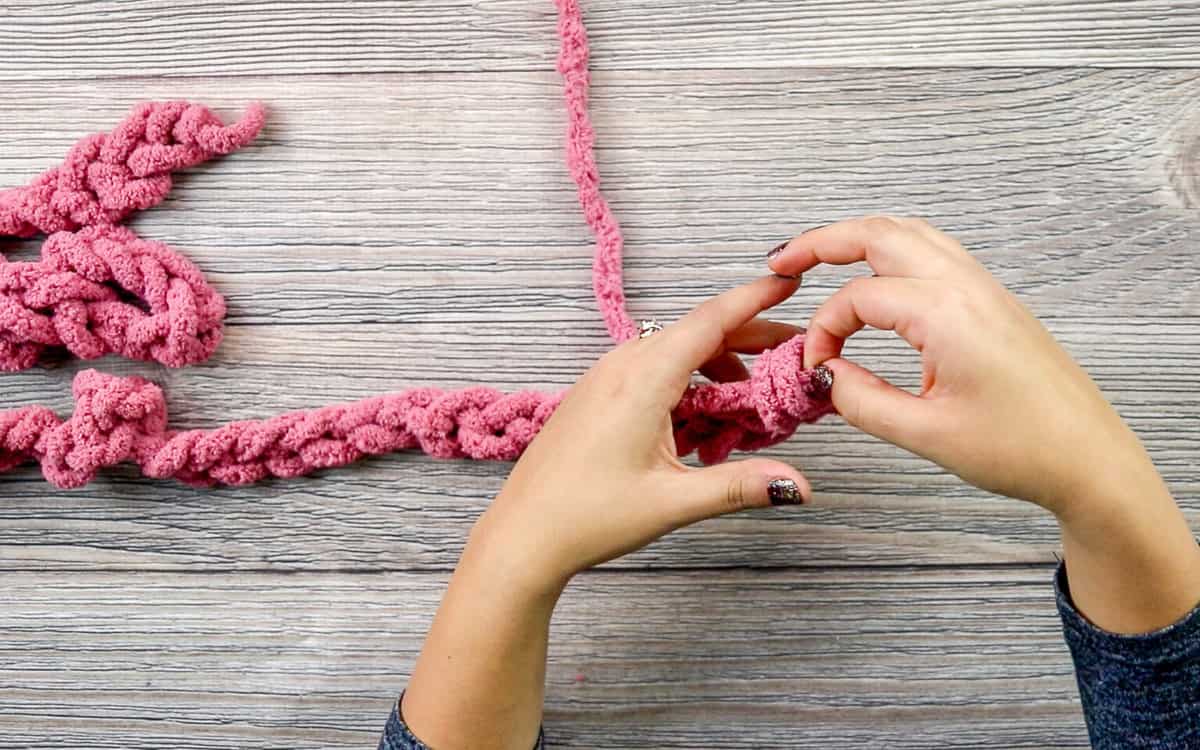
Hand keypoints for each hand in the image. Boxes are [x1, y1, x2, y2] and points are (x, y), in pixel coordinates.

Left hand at [471, 275, 812, 591]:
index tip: (789, 279)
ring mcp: (604, 378)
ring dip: (715, 368)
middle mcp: (621, 366)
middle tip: (791, 357)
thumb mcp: (671, 502)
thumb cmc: (587, 516)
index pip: (710, 321)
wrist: (523, 535)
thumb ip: (739, 485)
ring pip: (674, 352)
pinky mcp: (595, 394)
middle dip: (748, 340)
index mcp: (642, 380)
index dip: (754, 298)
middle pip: (697, 333)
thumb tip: (798, 485)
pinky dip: (685, 382)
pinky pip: (650, 369)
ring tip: (746, 407)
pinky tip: (699, 422)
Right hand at [768, 216, 1199, 633]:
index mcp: (946, 313)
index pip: (857, 298)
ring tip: (819, 258)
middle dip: (822, 241)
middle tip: (781, 261)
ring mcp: (984, 288)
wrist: (1090, 460)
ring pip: (910, 233)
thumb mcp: (925, 433)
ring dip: (860, 239)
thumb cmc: (1022, 449)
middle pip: (880, 233)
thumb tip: (824, 376)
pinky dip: (893, 252)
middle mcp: (966, 286)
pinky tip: (876, 278)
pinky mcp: (993, 302)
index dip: (822, 330)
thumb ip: (860, 400)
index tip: (814, 369)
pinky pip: (935, 253)